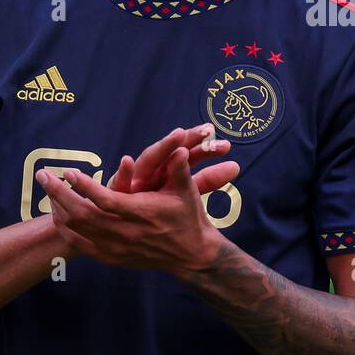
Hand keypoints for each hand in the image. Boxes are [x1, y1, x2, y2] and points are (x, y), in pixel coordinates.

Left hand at [37, 128, 237, 273]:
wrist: (190, 254)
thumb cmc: (188, 216)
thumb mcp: (186, 190)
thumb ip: (178, 169)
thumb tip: (178, 148)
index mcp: (143, 215)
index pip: (106, 201)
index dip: (85, 187)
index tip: (69, 172)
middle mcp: (127, 234)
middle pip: (82, 215)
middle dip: (58, 194)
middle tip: (43, 175)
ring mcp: (117, 249)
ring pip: (76, 230)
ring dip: (58, 208)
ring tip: (49, 190)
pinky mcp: (112, 258)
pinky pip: (80, 245)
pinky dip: (65, 229)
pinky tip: (58, 213)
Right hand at [105, 123, 230, 194]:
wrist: (120, 224)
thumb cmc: (153, 205)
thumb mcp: (183, 194)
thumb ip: (206, 180)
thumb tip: (236, 166)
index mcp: (170, 169)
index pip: (190, 154)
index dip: (207, 149)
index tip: (227, 146)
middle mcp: (155, 170)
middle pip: (172, 151)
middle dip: (188, 140)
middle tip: (207, 131)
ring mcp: (136, 179)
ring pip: (150, 160)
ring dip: (161, 147)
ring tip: (176, 136)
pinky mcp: (117, 192)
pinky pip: (120, 182)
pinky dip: (123, 173)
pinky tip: (127, 162)